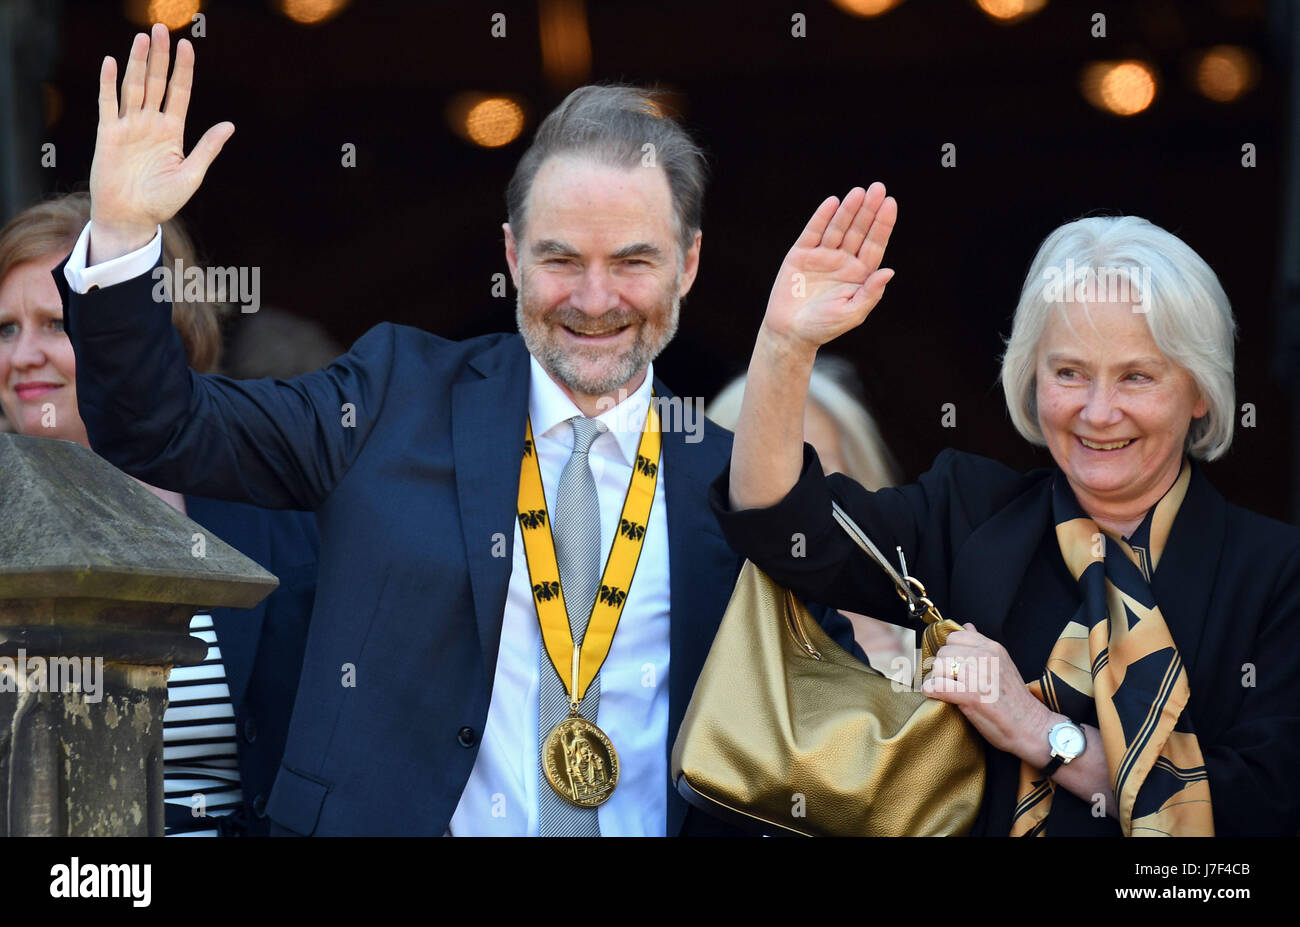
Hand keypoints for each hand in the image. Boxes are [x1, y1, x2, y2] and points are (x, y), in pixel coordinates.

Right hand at [89, 23, 234, 261]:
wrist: (132, 218)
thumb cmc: (163, 201)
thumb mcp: (192, 174)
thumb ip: (207, 148)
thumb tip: (230, 125)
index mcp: (173, 132)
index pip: (179, 93)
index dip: (184, 69)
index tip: (188, 45)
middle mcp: (151, 124)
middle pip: (157, 83)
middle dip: (160, 56)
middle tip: (161, 28)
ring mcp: (129, 127)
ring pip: (134, 87)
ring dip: (138, 63)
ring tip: (142, 38)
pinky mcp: (109, 134)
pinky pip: (108, 104)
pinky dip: (109, 84)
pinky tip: (111, 63)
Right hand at [760, 183, 896, 351]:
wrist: (789, 333)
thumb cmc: (823, 327)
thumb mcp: (852, 313)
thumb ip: (870, 293)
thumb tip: (889, 271)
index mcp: (859, 274)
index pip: (874, 245)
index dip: (882, 224)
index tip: (890, 204)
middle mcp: (843, 261)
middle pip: (859, 231)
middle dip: (868, 210)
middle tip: (878, 188)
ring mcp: (822, 256)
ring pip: (838, 228)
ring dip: (848, 210)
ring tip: (858, 192)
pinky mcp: (801, 254)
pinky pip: (813, 232)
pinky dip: (822, 217)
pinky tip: (832, 203)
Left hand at [921, 622, 1053, 759]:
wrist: (1031, 726)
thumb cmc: (1015, 699)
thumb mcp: (1002, 663)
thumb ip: (982, 644)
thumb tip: (967, 626)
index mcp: (992, 647)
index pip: (954, 637)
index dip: (950, 652)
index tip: (955, 666)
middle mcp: (984, 657)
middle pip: (943, 653)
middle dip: (943, 668)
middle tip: (951, 682)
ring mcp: (977, 675)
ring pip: (938, 668)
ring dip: (937, 680)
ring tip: (948, 690)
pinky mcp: (970, 695)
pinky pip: (937, 686)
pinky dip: (931, 691)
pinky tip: (936, 695)